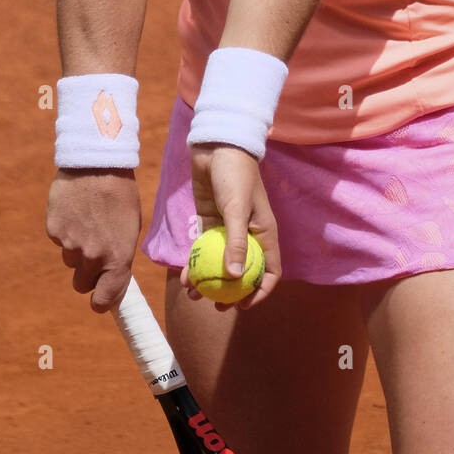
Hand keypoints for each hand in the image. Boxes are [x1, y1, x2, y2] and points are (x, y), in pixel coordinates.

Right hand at [46, 168, 141, 312]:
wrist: (97, 162)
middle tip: (93, 254)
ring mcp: (70, 244)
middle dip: (87, 275)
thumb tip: (111, 276)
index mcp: (118, 257)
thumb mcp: (130, 227)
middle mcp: (93, 255)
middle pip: (81, 284)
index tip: (100, 298)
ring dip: (77, 248)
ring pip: (70, 260)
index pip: (104, 299)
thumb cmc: (121, 194)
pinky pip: (59, 240)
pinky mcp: (54, 230)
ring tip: (88, 220)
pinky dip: (66, 230)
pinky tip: (75, 210)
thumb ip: (119, 255)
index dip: (101, 301)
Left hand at [179, 143, 281, 310]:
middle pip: (244, 273)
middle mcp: (248, 235)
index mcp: (264, 234)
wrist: (218, 147)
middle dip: (231, 293)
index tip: (243, 306)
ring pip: (220, 264)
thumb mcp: (237, 209)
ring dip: (209, 282)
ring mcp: (228, 230)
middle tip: (216, 307)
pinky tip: (183, 277)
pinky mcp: (209, 222)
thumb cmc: (235, 176)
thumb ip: (236, 242)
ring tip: (193, 296)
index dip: (260, 291)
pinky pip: (204, 250)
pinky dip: (195, 264)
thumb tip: (235, 277)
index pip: (270, 271)